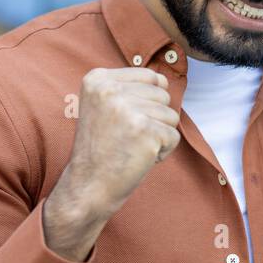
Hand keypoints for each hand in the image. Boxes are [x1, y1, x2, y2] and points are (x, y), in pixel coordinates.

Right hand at [43, 66, 180, 259]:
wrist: (89, 185)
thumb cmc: (102, 147)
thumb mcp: (103, 106)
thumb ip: (129, 88)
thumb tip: (165, 80)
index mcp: (97, 79)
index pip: (150, 76)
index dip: (146, 102)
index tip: (121, 121)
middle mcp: (110, 89)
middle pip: (162, 95)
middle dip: (153, 120)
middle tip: (126, 137)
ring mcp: (128, 109)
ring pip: (170, 116)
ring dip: (158, 136)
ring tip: (131, 146)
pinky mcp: (145, 130)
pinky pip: (173, 136)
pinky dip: (162, 151)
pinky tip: (139, 157)